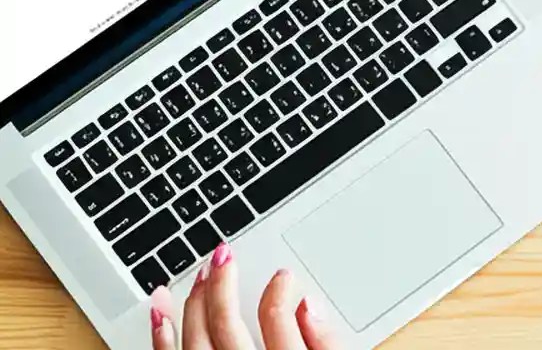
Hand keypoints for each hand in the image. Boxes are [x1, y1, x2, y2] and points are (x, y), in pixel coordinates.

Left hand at [150, 243, 340, 349]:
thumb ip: (328, 343)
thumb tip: (312, 306)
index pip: (275, 319)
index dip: (278, 291)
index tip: (282, 276)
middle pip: (225, 324)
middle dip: (223, 284)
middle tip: (224, 255)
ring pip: (194, 341)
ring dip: (191, 304)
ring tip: (197, 273)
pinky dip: (162, 337)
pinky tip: (159, 315)